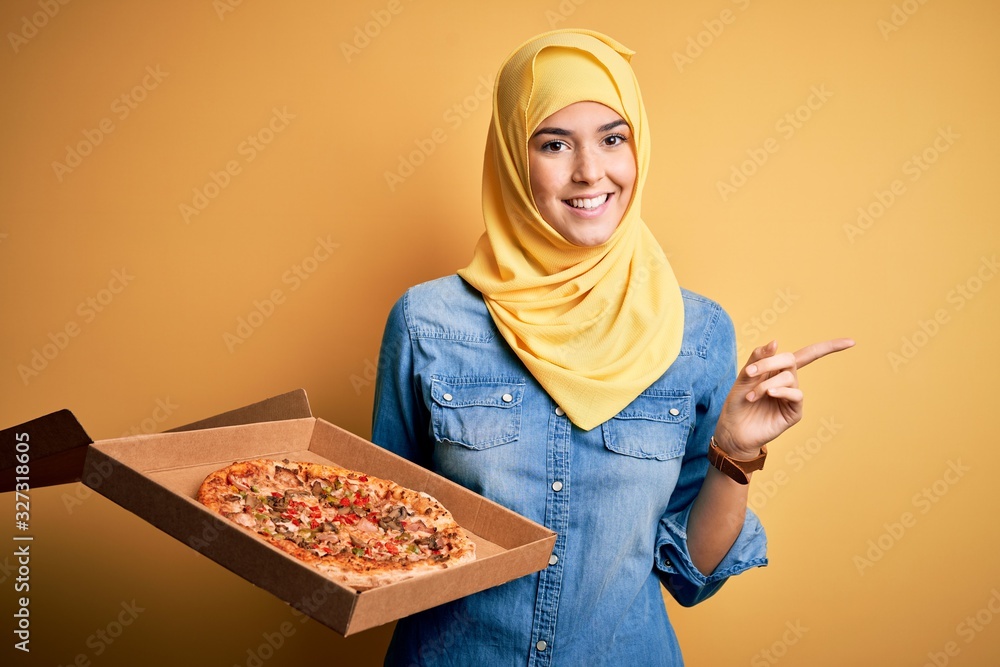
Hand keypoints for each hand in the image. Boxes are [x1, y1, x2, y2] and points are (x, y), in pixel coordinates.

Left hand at [713, 338, 854, 458]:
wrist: (732, 431)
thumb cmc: (737, 403)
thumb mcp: (745, 377)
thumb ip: (758, 359)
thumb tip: (776, 341)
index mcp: (778, 370)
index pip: (807, 355)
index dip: (829, 347)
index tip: (852, 342)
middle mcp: (788, 382)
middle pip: (792, 359)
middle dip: (771, 362)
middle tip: (750, 373)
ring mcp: (792, 397)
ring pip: (790, 378)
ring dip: (767, 384)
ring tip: (751, 396)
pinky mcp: (794, 413)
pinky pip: (796, 395)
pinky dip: (782, 391)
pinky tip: (769, 395)